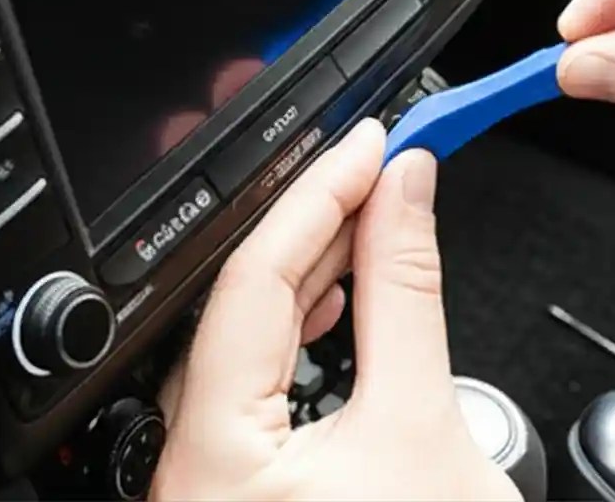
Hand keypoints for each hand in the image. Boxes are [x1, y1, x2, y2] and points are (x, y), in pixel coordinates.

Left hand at [150, 119, 519, 500]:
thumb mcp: (424, 419)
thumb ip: (408, 298)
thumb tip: (405, 195)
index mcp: (216, 459)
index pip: (254, 282)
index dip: (320, 197)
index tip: (368, 147)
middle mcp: (191, 473)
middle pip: (240, 305)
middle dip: (315, 225)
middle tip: (377, 169)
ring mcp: (210, 482)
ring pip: (244, 342)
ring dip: (309, 272)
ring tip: (368, 219)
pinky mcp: (238, 488)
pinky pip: (252, 381)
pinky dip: (298, 328)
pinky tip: (334, 298)